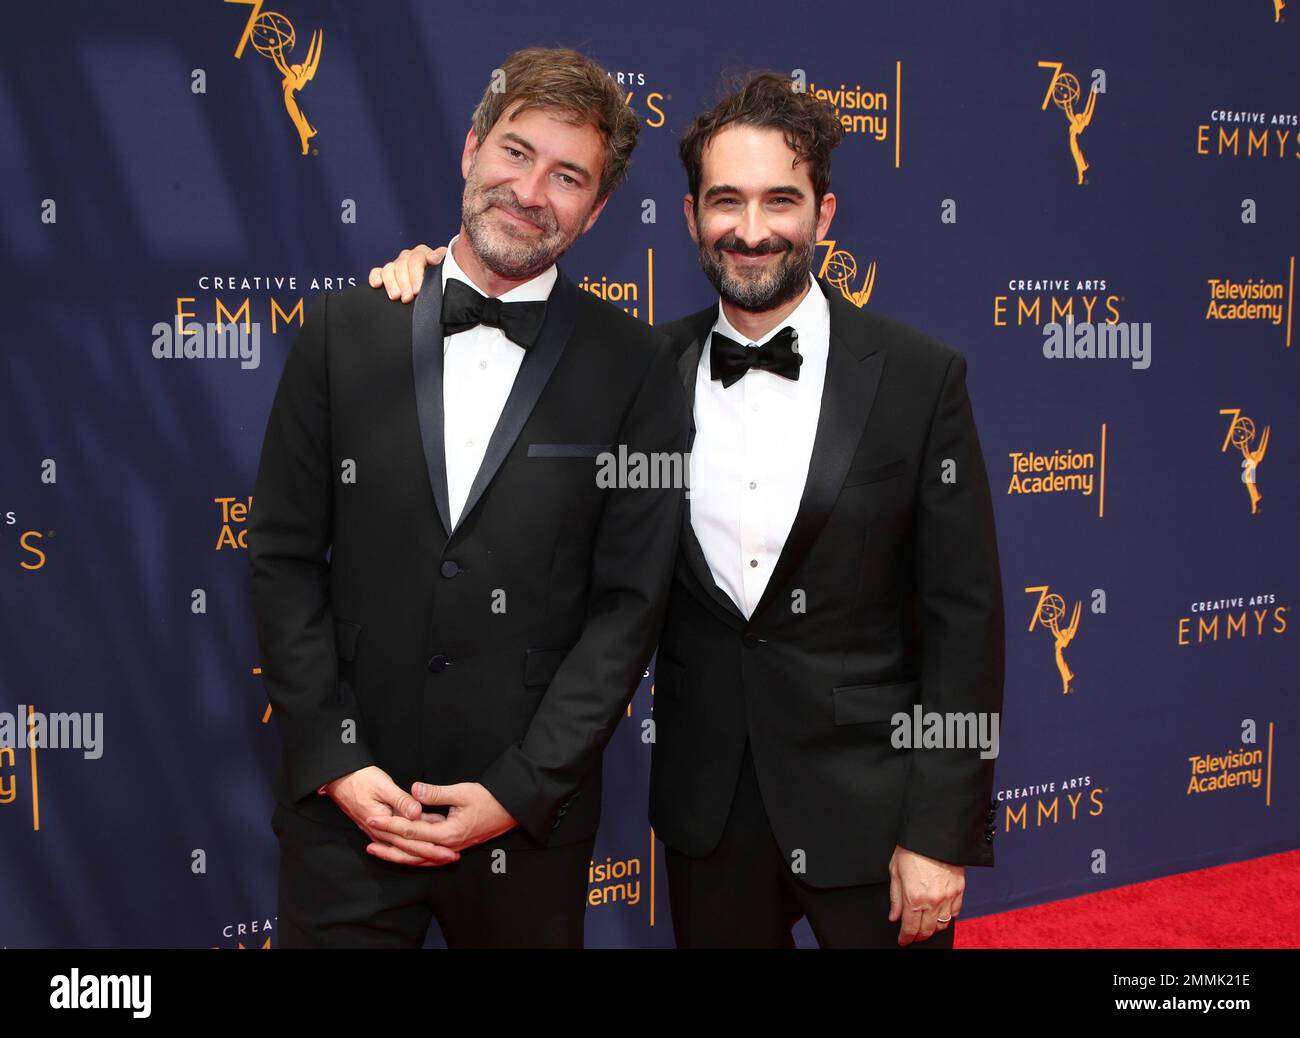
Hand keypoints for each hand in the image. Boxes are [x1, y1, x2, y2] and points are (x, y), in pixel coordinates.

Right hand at [323, 765, 460, 865]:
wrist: (340, 780)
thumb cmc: (362, 779)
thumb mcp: (383, 787)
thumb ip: (401, 801)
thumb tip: (417, 813)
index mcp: (384, 824)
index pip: (412, 839)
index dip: (432, 846)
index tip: (449, 850)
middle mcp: (381, 834)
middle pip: (410, 849)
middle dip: (432, 854)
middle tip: (453, 857)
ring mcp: (378, 833)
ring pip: (404, 849)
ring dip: (423, 854)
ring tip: (442, 856)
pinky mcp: (378, 829)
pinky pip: (397, 844)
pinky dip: (411, 849)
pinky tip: (422, 848)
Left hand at [366, 781, 516, 855]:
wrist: (511, 810)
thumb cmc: (489, 799)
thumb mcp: (462, 792)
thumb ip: (436, 793)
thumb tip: (414, 790)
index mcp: (447, 833)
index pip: (411, 831)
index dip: (390, 825)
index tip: (373, 819)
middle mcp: (447, 846)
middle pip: (411, 851)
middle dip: (388, 845)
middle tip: (368, 840)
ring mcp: (450, 849)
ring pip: (418, 858)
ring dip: (397, 854)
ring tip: (379, 850)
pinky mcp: (453, 846)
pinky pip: (428, 855)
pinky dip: (413, 855)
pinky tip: (403, 851)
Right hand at [367, 244, 446, 302]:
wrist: (435, 290)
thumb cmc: (442, 282)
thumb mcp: (446, 275)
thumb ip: (444, 268)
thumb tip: (439, 262)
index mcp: (425, 254)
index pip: (419, 257)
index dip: (418, 272)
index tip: (419, 287)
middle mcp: (410, 257)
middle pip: (403, 264)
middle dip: (405, 282)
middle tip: (408, 297)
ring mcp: (397, 264)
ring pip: (390, 268)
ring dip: (392, 282)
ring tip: (396, 297)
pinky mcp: (386, 273)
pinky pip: (378, 271)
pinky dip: (376, 277)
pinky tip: (376, 285)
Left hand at [888, 845, 963, 944]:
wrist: (934, 833)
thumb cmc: (913, 848)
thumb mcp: (895, 871)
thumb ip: (895, 897)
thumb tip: (894, 916)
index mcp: (914, 898)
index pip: (910, 928)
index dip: (906, 938)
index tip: (903, 940)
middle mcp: (933, 901)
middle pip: (927, 930)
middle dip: (919, 936)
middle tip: (913, 935)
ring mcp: (949, 897)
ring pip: (943, 924)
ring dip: (934, 928)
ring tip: (926, 926)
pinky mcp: (960, 890)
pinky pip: (955, 912)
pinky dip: (948, 917)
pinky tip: (940, 914)